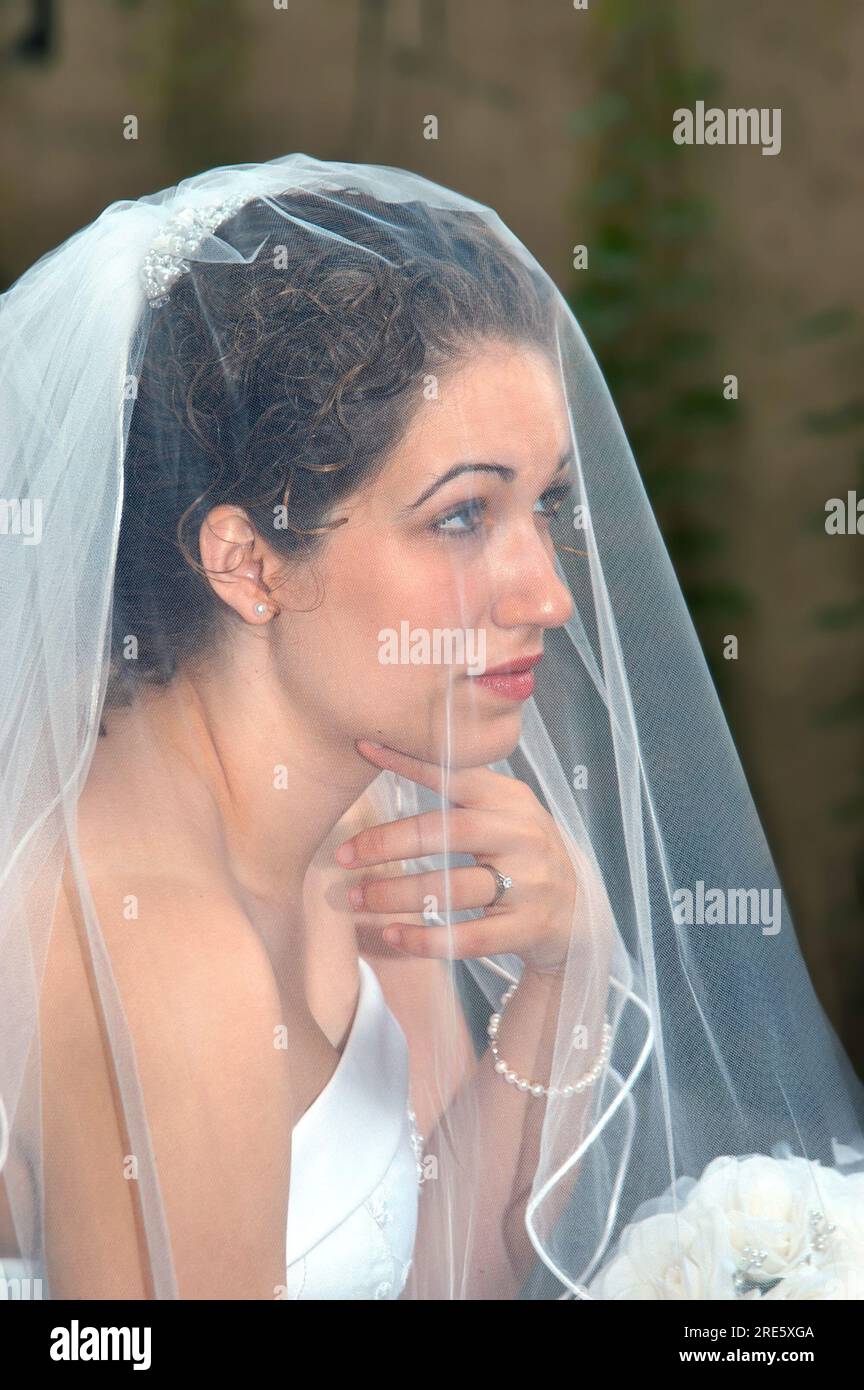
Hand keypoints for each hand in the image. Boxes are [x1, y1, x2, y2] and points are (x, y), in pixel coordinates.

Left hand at [335, 739, 588, 974]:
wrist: (579, 914)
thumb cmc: (521, 856)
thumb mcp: (503, 815)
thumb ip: (461, 792)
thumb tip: (388, 755)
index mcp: (511, 799)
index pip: (456, 774)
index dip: (409, 761)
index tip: (363, 749)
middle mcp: (523, 835)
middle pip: (449, 832)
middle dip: (390, 842)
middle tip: (344, 854)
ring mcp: (530, 883)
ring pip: (454, 887)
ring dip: (398, 894)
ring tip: (357, 898)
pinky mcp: (528, 928)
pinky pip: (469, 937)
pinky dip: (425, 938)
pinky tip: (393, 934)